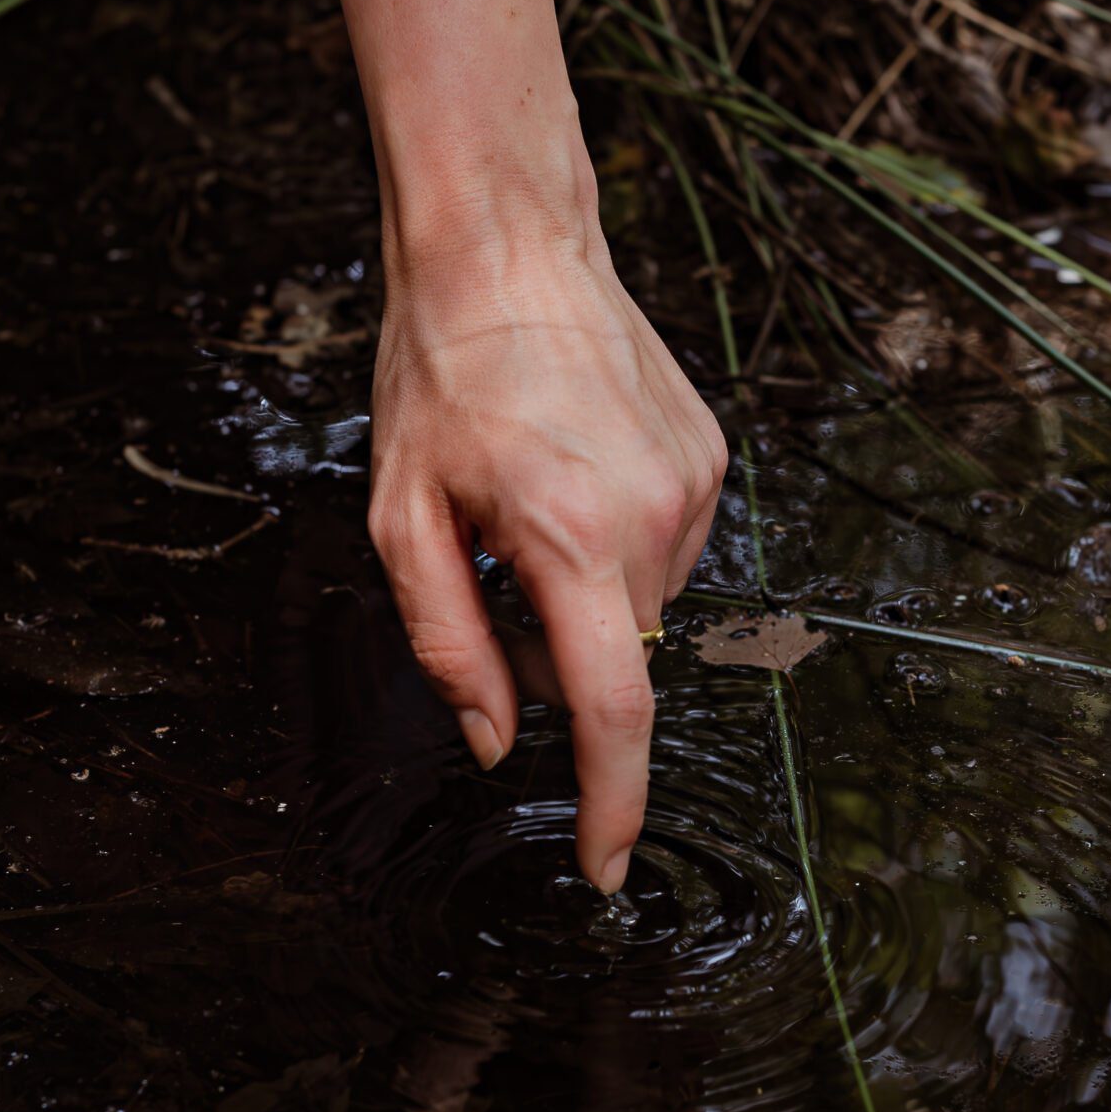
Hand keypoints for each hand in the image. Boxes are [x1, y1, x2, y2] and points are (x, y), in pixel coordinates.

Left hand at [368, 189, 727, 892]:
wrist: (507, 243)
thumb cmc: (442, 370)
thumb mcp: (400, 516)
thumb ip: (445, 642)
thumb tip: (492, 738)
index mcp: (569, 537)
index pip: (611, 713)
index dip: (611, 805)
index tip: (606, 868)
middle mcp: (651, 517)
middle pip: (615, 663)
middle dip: (555, 664)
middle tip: (490, 583)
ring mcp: (693, 485)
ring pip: (643, 611)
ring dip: (587, 599)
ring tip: (529, 510)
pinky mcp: (710, 460)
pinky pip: (667, 552)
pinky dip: (618, 550)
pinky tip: (573, 480)